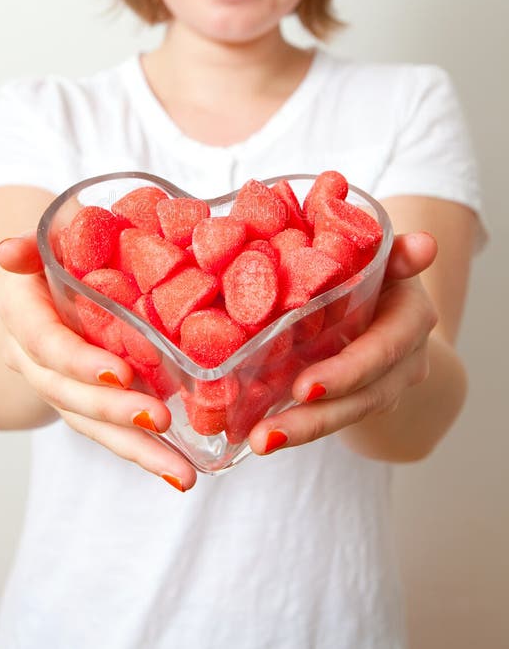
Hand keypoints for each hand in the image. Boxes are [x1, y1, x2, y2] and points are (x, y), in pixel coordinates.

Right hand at [0, 233, 197, 490]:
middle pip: (68, 394)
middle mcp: (33, 359)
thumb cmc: (61, 250)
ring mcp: (59, 387)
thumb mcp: (52, 236)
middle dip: (112, 410)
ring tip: (179, 472)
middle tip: (159, 418)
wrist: (44, 285)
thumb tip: (8, 251)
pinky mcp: (85, 405)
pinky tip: (179, 472)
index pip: (45, 342)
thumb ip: (34, 244)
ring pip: (91, 425)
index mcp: (22, 314)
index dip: (78, 361)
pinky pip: (110, 433)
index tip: (118, 374)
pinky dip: (145, 453)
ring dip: (135, 449)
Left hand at [247, 232, 438, 457]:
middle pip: (362, 397)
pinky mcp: (358, 399)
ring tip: (259, 441)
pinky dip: (296, 426)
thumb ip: (398, 252)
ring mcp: (384, 385)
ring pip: (345, 414)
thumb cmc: (377, 267)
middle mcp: (404, 360)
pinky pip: (329, 415)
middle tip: (267, 434)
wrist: (395, 302)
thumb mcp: (384, 254)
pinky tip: (259, 435)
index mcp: (410, 320)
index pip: (382, 350)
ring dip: (301, 431)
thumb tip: (425, 244)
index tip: (304, 388)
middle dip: (315, 418)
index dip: (347, 371)